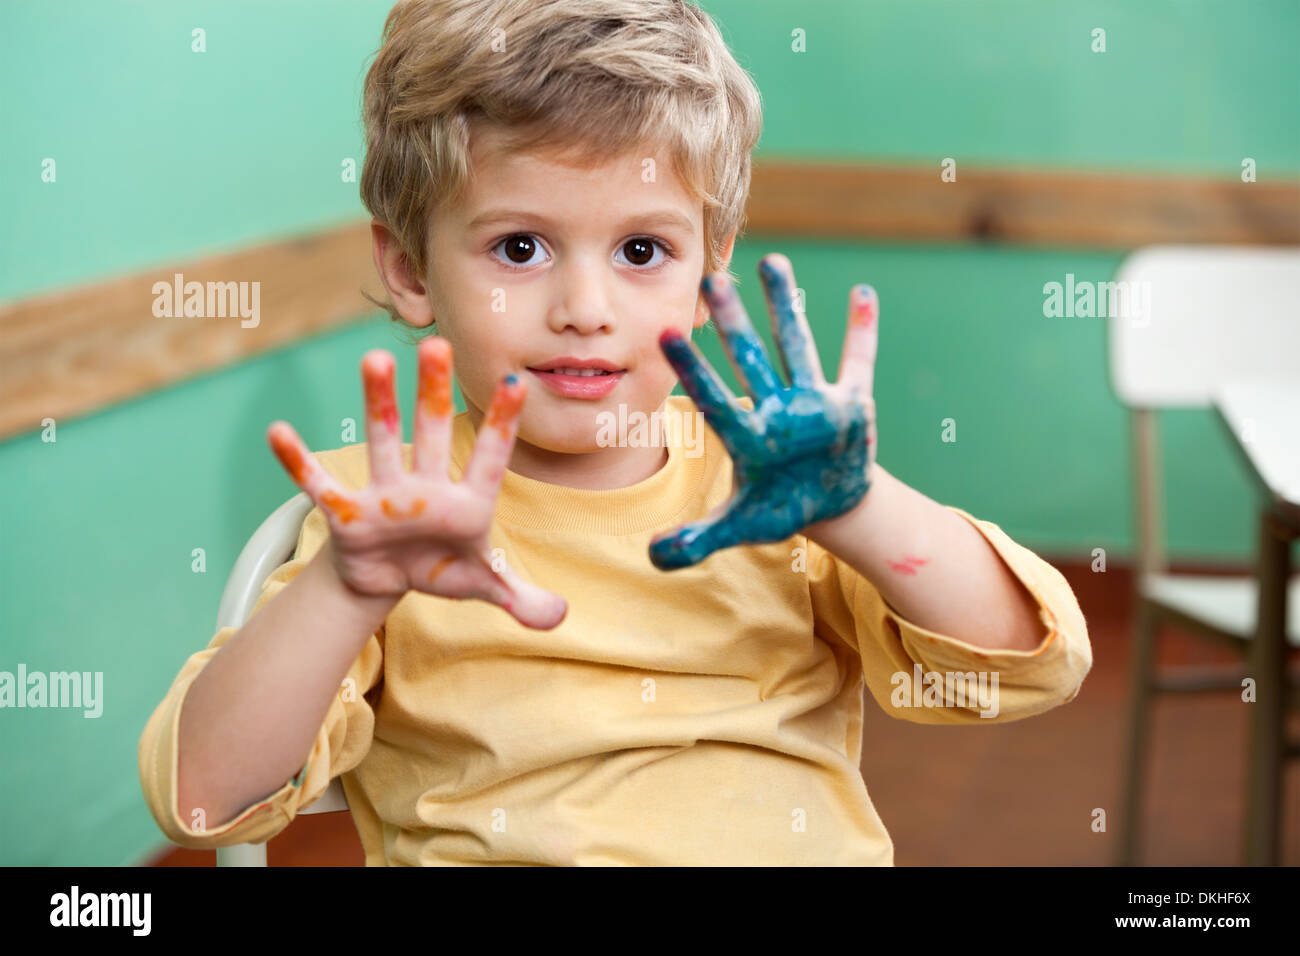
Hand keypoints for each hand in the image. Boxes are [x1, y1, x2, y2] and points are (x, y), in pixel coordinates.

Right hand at [266, 338, 566, 629]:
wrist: (391, 581)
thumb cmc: (444, 569)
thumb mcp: (485, 586)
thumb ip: (523, 599)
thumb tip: (560, 617)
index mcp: (467, 504)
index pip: (490, 458)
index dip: (502, 424)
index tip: (514, 382)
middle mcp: (427, 489)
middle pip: (433, 433)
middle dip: (433, 392)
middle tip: (437, 343)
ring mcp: (386, 496)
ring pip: (382, 441)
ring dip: (378, 402)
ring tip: (375, 358)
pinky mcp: (348, 514)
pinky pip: (320, 485)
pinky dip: (298, 462)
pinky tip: (278, 432)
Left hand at [649, 253, 878, 569]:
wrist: (829, 505)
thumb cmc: (781, 510)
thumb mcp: (742, 527)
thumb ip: (699, 539)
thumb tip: (653, 559)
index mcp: (749, 439)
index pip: (715, 398)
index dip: (693, 369)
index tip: (666, 334)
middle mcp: (778, 411)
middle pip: (750, 358)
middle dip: (733, 321)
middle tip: (711, 278)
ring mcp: (814, 403)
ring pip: (797, 346)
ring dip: (787, 306)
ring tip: (772, 262)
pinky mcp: (851, 404)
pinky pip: (858, 362)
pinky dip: (862, 331)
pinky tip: (860, 293)